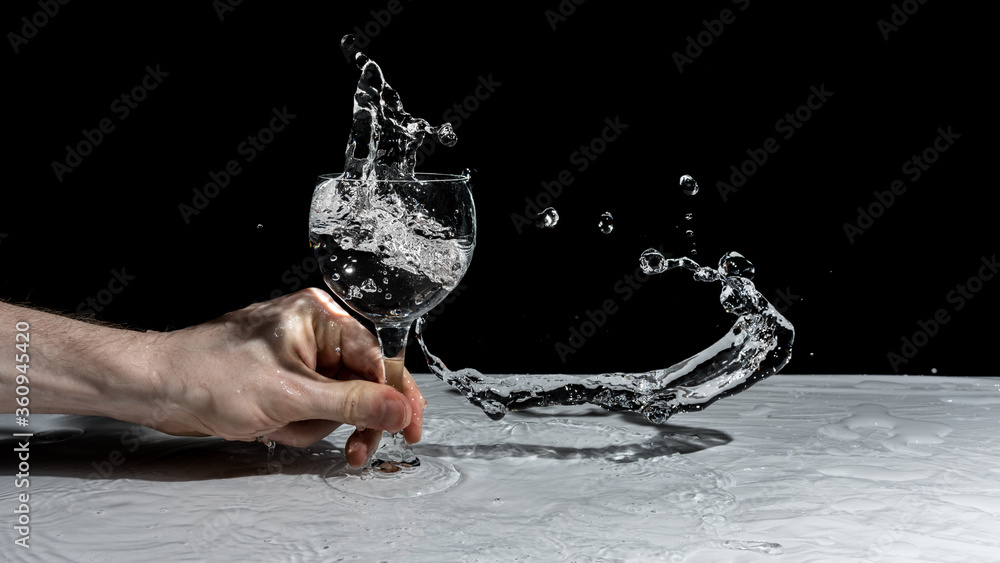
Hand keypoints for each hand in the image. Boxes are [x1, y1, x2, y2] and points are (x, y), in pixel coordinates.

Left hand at [150, 288, 425, 466]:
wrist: (157, 388)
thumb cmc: (209, 375)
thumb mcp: (290, 395)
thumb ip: (352, 403)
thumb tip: (400, 408)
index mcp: (320, 317)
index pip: (378, 358)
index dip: (397, 396)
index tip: (409, 428)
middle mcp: (315, 333)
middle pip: (363, 383)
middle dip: (352, 419)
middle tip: (357, 451)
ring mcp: (299, 358)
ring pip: (338, 403)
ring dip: (313, 426)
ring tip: (281, 426)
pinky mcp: (285, 381)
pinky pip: (313, 410)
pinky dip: (297, 426)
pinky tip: (270, 426)